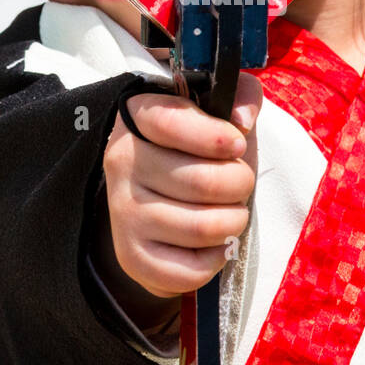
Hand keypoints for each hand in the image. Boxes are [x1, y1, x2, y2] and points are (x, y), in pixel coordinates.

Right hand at [101, 71, 262, 302]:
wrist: (164, 203)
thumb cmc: (199, 152)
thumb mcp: (220, 112)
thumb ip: (240, 94)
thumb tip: (243, 119)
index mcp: (138, 118)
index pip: (171, 121)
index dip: (216, 136)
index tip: (237, 143)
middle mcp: (121, 163)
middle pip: (201, 181)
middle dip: (239, 185)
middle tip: (239, 184)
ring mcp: (122, 212)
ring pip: (201, 227)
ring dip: (233, 222)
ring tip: (229, 212)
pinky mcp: (131, 256)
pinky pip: (189, 270)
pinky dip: (216, 259)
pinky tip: (212, 243)